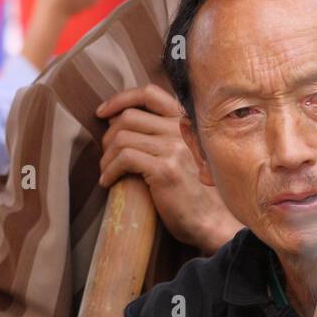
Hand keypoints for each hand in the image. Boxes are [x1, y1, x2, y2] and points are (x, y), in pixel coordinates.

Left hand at [97, 84, 241, 249]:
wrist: (213, 222)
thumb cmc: (194, 194)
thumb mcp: (183, 156)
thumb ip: (163, 136)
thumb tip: (121, 123)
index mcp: (185, 123)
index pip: (149, 94)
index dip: (121, 99)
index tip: (102, 113)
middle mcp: (181, 130)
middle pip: (129, 117)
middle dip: (108, 135)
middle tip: (105, 155)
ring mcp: (174, 148)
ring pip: (122, 137)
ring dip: (106, 156)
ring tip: (106, 171)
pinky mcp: (165, 169)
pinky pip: (124, 158)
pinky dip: (109, 170)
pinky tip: (107, 182)